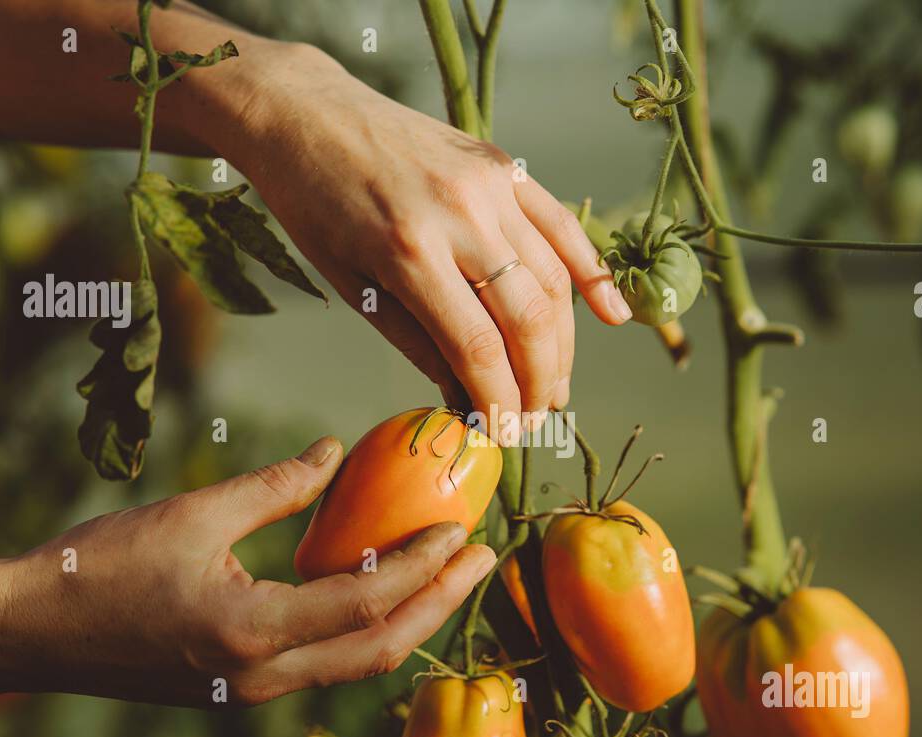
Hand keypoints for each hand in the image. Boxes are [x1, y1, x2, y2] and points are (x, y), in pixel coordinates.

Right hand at [0, 437, 494, 706]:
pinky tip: (383, 591)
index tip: (462, 528)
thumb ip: (277, 486)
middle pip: (381, 648)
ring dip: (410, 620)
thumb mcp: (194, 514)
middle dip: (441, 604)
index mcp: (252, 632)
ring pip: (357, 665)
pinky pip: (324, 665)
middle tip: (485, 560)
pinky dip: (366, 630)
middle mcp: (262, 677)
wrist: (28, 632)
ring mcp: (251, 692)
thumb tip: (338, 453)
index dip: (422, 565)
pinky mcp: (240, 690)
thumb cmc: (98, 568)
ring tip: (448, 575)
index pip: (365, 601)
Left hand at [218, 44, 632, 428]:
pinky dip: (592, 274)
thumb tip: (468, 399)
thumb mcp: (351, 285)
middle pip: (527, 320)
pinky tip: (613, 316)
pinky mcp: (506, 166)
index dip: (500, 402)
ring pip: (552, 281)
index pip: (478, 348)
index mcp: (409, 251)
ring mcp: (491, 185)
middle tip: (535, 420)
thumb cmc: (315, 206)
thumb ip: (418, 342)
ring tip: (553, 388)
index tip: (506, 437)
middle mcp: (461, 215)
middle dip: (538, 383)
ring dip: (561, 345)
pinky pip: (562, 226)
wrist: (308, 114)